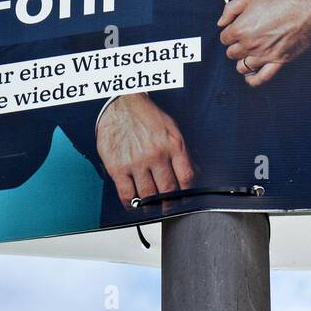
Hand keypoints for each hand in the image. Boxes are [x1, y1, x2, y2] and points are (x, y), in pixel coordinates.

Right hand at [96, 93, 194, 207]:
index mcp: (173, 144)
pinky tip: (134, 204)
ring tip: (151, 206)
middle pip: (168, 190)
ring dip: (151, 206)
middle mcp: (156, 154)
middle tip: (167, 206)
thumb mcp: (171, 129)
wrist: (119, 104)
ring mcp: (136, 162)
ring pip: (148, 196)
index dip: (187, 193)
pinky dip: (131, 204)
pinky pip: (127, 195)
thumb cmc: (145, 116)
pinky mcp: (118, 167)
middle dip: (169, 203)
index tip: (184, 198)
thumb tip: (193, 173)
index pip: (186, 177)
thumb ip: (181, 152)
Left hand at [217, 0, 310, 86]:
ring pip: (242, 67)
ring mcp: (264, 55)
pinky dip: (253, 80)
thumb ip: (231, 9)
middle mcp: (250, 45)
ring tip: (249, 52)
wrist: (310, 7)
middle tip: (244, 38)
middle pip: (231, 53)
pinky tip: (251, 75)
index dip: (230, 32)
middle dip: (235, 46)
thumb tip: (221, 22)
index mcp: (241, 28)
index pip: (224, 38)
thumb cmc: (284, 0)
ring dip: (243, 60)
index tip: (237, 28)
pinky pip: (261, 78)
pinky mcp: (279, 61)